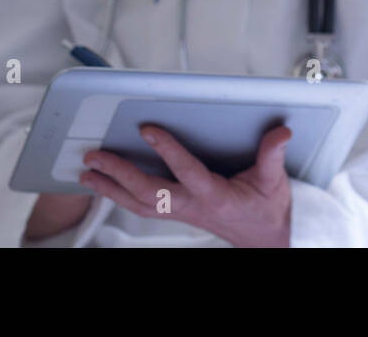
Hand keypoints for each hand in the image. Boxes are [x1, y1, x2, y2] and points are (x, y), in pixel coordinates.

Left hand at [80, 124, 292, 247]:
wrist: (265, 238)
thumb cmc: (267, 208)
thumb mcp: (274, 181)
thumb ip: (273, 155)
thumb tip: (280, 133)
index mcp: (215, 195)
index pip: (186, 171)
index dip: (167, 150)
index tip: (147, 130)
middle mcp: (192, 206)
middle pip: (148, 193)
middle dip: (118, 174)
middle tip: (94, 156)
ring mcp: (181, 212)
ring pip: (138, 204)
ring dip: (110, 188)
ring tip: (87, 172)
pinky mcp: (176, 213)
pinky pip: (141, 207)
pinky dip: (119, 196)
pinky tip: (105, 185)